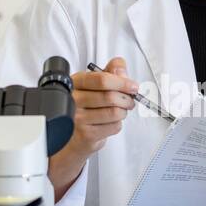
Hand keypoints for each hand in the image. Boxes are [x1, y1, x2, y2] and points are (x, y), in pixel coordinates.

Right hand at [49, 56, 136, 198]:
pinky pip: (114, 126)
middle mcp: (74, 100)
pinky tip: (110, 122)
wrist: (72, 136)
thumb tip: (121, 69)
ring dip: (123, 112)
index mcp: (76, 82)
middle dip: (127, 99)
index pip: (101, 79)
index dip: (121, 82)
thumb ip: (110, 71)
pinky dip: (118, 124)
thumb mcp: (95, 84)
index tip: (133, 86)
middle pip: (110, 97)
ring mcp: (78, 118)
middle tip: (130, 101)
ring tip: (120, 111)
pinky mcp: (86, 134)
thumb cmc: (86, 107)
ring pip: (115, 112)